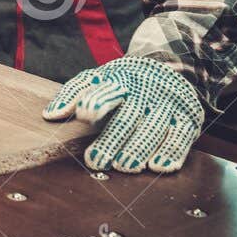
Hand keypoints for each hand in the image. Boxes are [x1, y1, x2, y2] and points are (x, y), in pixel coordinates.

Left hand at [42, 57, 202, 173]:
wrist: (169, 69)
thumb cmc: (122, 84)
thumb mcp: (98, 80)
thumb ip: (73, 94)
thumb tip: (50, 115)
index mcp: (119, 80)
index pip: (107, 88)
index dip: (98, 100)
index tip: (86, 114)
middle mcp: (144, 91)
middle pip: (129, 114)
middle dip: (113, 138)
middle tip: (96, 161)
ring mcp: (167, 105)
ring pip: (154, 126)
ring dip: (139, 147)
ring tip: (125, 167)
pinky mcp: (187, 119)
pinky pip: (181, 136)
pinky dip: (171, 151)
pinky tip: (158, 166)